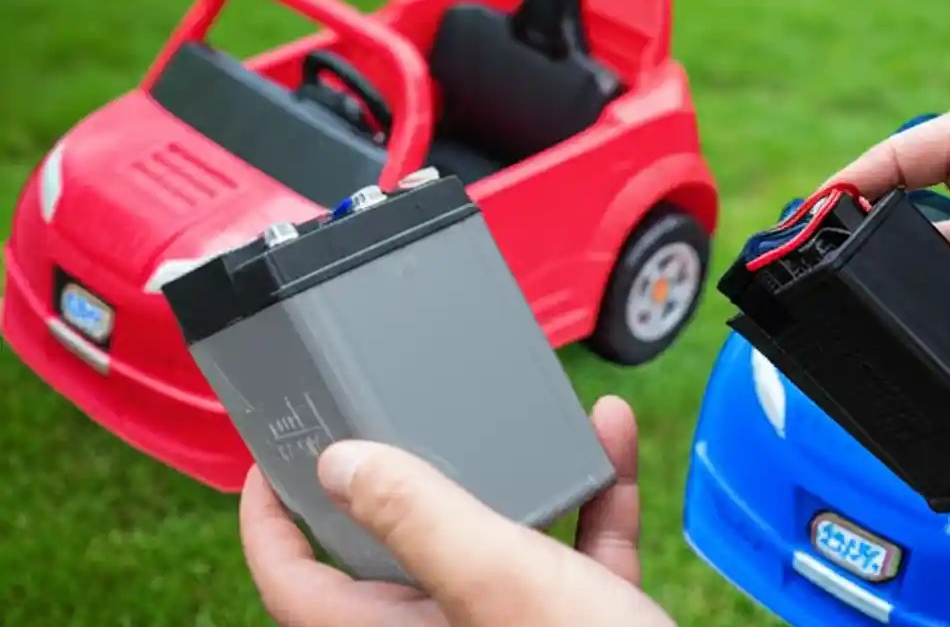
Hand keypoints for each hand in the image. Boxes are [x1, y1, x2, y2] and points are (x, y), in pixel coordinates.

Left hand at [239, 396, 672, 626]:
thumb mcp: (499, 580)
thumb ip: (420, 518)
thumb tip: (340, 464)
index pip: (296, 583)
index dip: (270, 520)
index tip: (272, 457)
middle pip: (396, 550)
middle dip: (413, 474)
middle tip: (404, 413)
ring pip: (495, 541)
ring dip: (522, 472)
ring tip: (528, 417)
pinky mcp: (574, 624)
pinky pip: (569, 550)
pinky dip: (590, 499)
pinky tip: (610, 441)